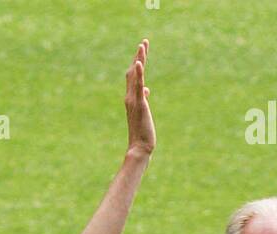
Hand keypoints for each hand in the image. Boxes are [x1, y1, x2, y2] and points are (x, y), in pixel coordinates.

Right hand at [125, 40, 154, 157]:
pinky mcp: (140, 104)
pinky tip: (140, 63)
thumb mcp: (144, 112)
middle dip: (139, 56)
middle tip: (144, 42)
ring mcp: (134, 100)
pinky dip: (139, 74)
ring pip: (135, 76)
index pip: (134, 77)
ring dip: (139, 59)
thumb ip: (143, 99)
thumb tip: (146, 90)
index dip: (138, 63)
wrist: (139, 147)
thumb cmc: (142, 132)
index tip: (142, 51)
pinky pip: (138, 86)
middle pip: (133, 72)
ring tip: (142, 45)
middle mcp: (130, 97)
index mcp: (131, 99)